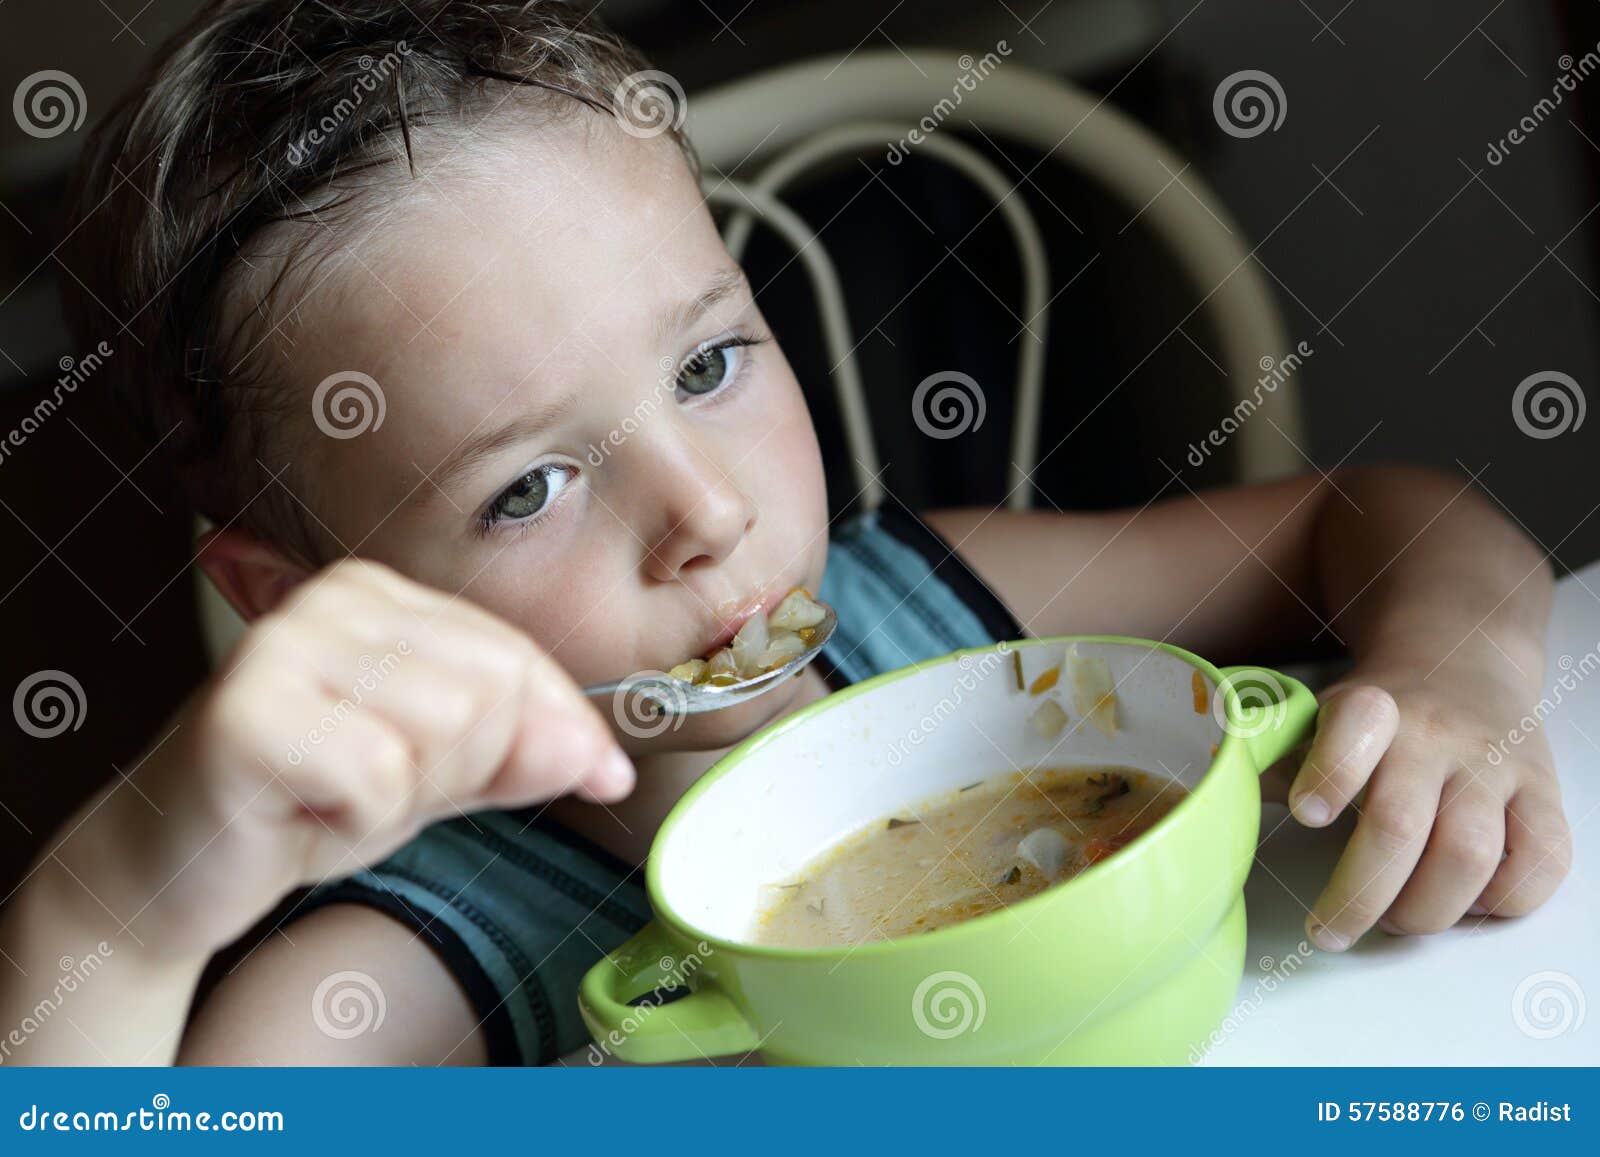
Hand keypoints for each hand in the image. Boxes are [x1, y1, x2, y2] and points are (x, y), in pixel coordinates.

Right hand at [51, 558, 634, 963]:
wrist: (173, 868)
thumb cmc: (304, 806)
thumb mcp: (437, 773)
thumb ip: (520, 753)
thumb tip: (608, 760)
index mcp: (380, 593)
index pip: (519, 655)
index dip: (563, 729)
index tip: (597, 775)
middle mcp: (333, 599)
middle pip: (492, 690)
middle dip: (462, 768)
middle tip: (383, 788)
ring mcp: (284, 645)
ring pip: (447, 726)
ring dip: (406, 795)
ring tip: (340, 793)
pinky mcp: (247, 710)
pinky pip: (377, 776)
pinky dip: (357, 820)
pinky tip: (306, 808)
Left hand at [1269, 669, 1570, 950]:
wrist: (1464, 659)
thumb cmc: (1378, 714)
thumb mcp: (1321, 717)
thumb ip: (1279, 760)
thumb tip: (1222, 805)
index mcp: (1372, 708)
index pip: (1357, 724)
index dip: (1331, 772)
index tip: (1305, 814)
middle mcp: (1437, 736)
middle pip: (1401, 824)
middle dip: (1359, 894)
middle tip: (1328, 932)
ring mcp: (1496, 766)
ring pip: (1469, 855)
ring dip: (1424, 910)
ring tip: (1392, 921)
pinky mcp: (1544, 794)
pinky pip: (1542, 863)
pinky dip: (1502, 902)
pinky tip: (1465, 904)